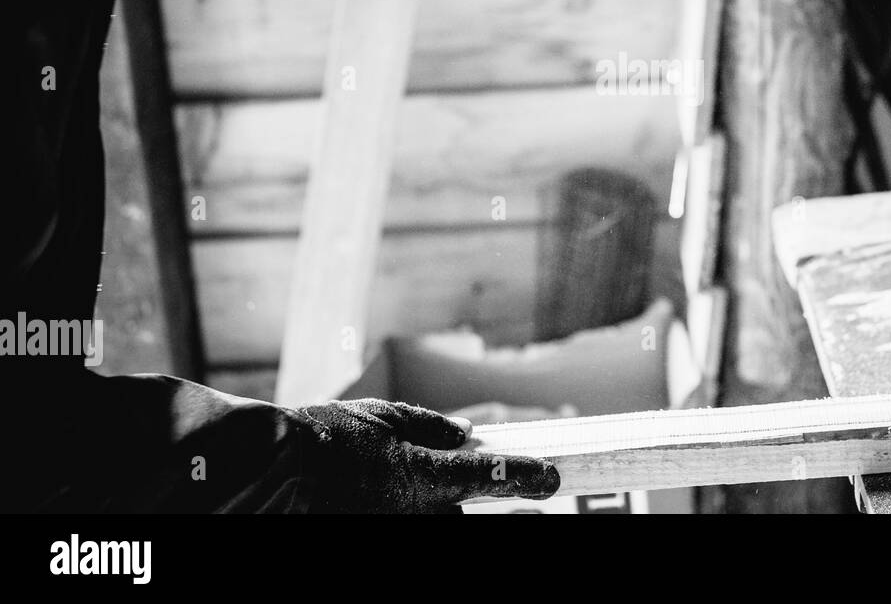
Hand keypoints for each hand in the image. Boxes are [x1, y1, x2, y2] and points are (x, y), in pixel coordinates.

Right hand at [296, 399, 558, 512]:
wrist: (274, 474)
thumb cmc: (326, 439)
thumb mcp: (383, 417)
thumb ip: (429, 427)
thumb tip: (461, 433)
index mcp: (430, 474)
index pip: (495, 475)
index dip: (528, 476)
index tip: (553, 476)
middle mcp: (422, 511)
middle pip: (461, 512)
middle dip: (464, 501)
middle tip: (471, 493)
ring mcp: (400, 529)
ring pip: (435, 523)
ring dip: (430, 509)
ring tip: (399, 489)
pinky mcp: (380, 536)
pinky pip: (407, 525)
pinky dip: (404, 511)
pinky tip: (386, 495)